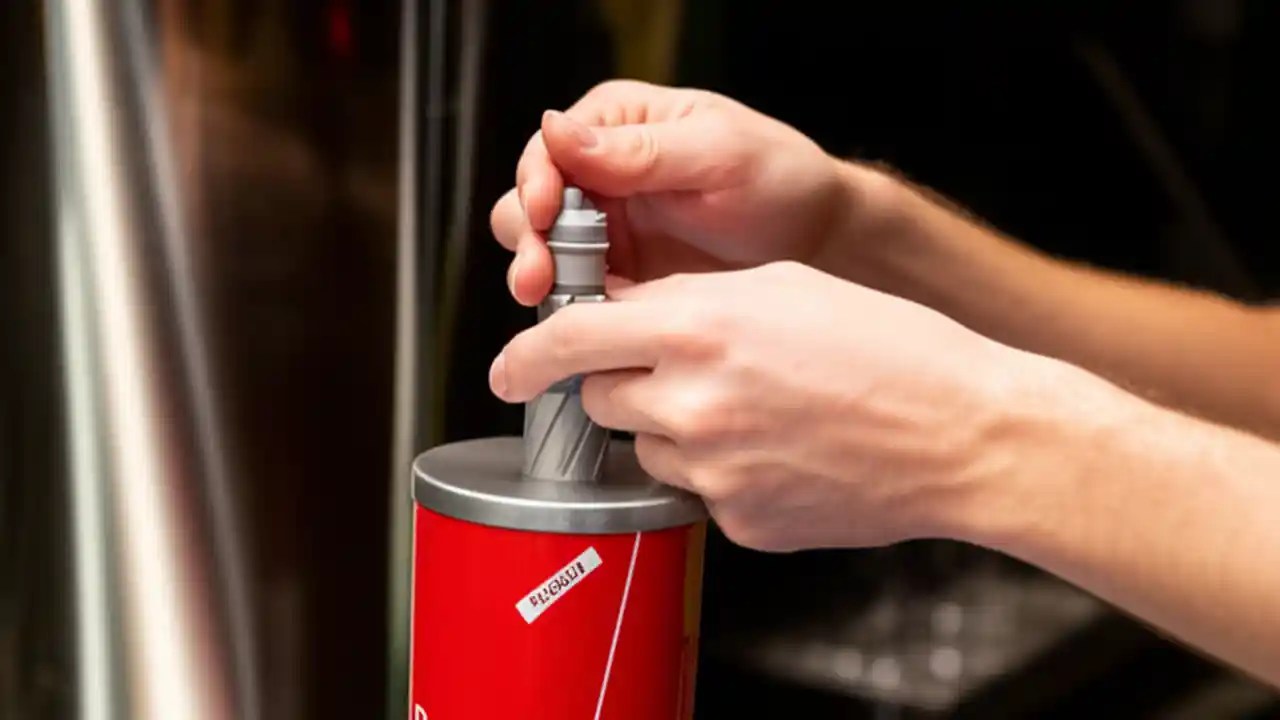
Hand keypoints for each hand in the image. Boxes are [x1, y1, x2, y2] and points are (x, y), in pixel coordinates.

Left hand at [488, 261, 1019, 551]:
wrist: (962, 433)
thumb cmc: (890, 348)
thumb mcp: (782, 287)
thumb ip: (687, 300)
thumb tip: (626, 314)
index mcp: (698, 328)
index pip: (568, 338)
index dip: (525, 353)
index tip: (507, 368)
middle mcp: (693, 401)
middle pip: (602, 397)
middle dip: (626, 381)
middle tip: (687, 372)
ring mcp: (714, 470)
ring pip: (648, 447)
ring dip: (675, 428)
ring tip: (754, 412)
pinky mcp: (739, 520)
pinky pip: (697, 491)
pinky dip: (720, 471)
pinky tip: (779, 450)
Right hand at [489, 80, 859, 305]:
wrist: (819, 239)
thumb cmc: (779, 177)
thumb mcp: (716, 152)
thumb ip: (639, 151)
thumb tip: (560, 131)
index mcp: (617, 125)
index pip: (549, 149)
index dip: (537, 183)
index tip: (546, 213)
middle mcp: (601, 175)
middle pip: (530, 204)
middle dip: (529, 240)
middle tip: (540, 276)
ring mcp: (607, 229)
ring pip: (543, 251)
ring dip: (541, 277)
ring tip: (553, 300)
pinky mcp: (620, 275)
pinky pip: (577, 292)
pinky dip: (573, 308)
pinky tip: (586, 323)